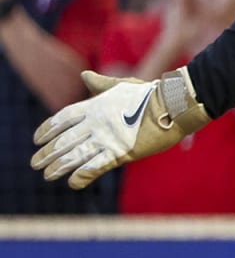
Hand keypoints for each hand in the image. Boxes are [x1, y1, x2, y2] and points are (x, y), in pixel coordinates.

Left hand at [31, 66, 210, 188]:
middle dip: (48, 153)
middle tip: (36, 163)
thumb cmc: (152, 94)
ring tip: (49, 175)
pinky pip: (95, 167)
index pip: (63, 118)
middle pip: (64, 140)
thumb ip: (102, 85)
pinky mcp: (121, 152)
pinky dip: (81, 176)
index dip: (47, 129)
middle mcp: (97, 122)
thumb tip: (85, 75)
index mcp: (96, 105)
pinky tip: (74, 182)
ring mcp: (108, 137)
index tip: (37, 139)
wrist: (175, 104)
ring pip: (75, 155)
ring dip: (58, 167)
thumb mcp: (123, 86)